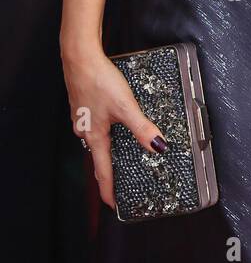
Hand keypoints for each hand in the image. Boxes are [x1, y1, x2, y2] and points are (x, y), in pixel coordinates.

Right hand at [61, 45, 169, 210]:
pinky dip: (106, 134)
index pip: (102, 171)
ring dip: (108, 152)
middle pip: (98, 158)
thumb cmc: (99, 81)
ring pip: (97, 142)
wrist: (80, 57)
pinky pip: (96, 128)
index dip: (109, 189)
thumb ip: (142, 128)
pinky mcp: (85, 106)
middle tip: (120, 184)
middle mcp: (85, 131)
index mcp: (94, 137)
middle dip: (109, 171)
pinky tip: (114, 127)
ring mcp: (83, 119)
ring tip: (119, 158)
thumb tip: (158, 147)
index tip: (114, 205)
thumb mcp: (126, 106)